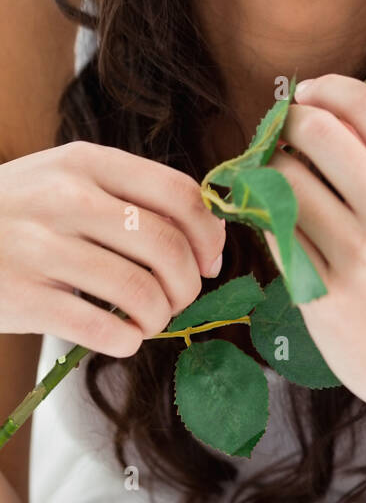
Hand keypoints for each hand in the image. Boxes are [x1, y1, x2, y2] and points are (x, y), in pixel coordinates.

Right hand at [0, 141, 225, 355]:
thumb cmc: (16, 210)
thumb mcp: (65, 178)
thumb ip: (126, 194)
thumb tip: (203, 234)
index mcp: (86, 161)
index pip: (177, 192)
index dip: (208, 232)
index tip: (210, 259)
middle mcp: (66, 198)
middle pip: (167, 246)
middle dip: (189, 283)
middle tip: (181, 298)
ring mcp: (41, 248)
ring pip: (140, 291)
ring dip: (160, 315)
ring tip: (150, 319)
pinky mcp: (22, 298)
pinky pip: (102, 328)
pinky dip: (127, 340)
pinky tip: (122, 337)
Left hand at [265, 74, 365, 433]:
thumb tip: (325, 105)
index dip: (326, 88)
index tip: (308, 94)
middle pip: (316, 131)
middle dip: (287, 122)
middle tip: (281, 132)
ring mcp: (357, 258)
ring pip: (284, 180)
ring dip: (269, 169)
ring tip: (275, 177)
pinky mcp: (322, 296)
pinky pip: (274, 234)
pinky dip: (266, 217)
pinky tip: (277, 218)